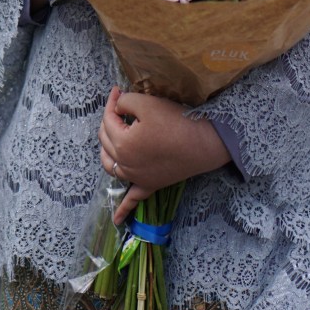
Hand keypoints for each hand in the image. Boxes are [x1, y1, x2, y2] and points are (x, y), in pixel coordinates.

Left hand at [98, 86, 230, 224]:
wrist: (202, 143)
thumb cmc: (175, 121)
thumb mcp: (147, 103)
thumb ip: (126, 102)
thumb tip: (117, 106)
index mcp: (121, 143)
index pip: (108, 120)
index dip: (111, 103)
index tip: (117, 90)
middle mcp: (124, 164)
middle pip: (106, 141)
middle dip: (109, 121)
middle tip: (119, 106)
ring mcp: (136, 177)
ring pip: (111, 167)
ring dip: (107, 152)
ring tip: (111, 138)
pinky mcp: (149, 185)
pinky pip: (132, 200)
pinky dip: (122, 208)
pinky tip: (116, 220)